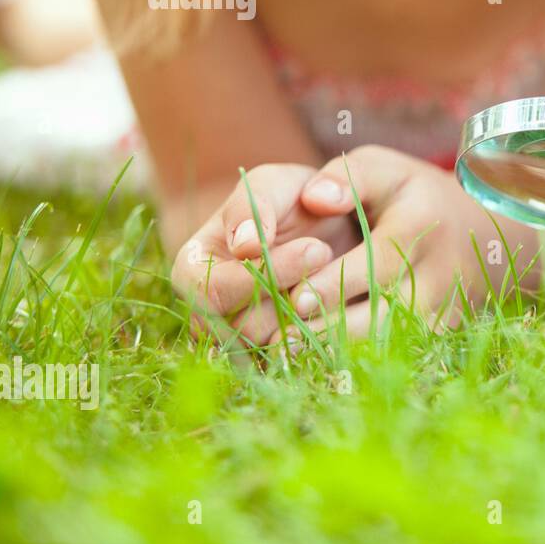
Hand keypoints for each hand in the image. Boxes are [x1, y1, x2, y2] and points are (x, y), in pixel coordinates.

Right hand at [172, 164, 358, 347]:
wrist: (328, 220)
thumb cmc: (291, 198)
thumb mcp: (272, 184)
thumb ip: (252, 207)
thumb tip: (245, 245)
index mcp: (193, 269)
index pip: (212, 293)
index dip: (262, 277)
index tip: (317, 247)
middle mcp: (211, 312)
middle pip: (241, 329)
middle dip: (291, 295)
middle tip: (331, 255)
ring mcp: (245, 337)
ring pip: (273, 350)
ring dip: (313, 317)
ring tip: (338, 276)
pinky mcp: (281, 352)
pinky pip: (302, 358)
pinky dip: (330, 335)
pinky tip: (350, 303)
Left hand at [279, 145, 492, 343]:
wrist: (473, 228)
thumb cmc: (408, 194)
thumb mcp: (383, 169)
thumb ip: (346, 176)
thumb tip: (316, 198)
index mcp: (423, 224)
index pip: (381, 261)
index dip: (337, 283)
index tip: (296, 298)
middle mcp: (441, 271)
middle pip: (387, 312)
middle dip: (333, 328)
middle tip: (282, 339)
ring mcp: (444, 306)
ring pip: (393, 340)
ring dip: (341, 351)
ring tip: (292, 353)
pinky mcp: (441, 331)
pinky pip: (402, 353)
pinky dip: (360, 359)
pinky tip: (319, 361)